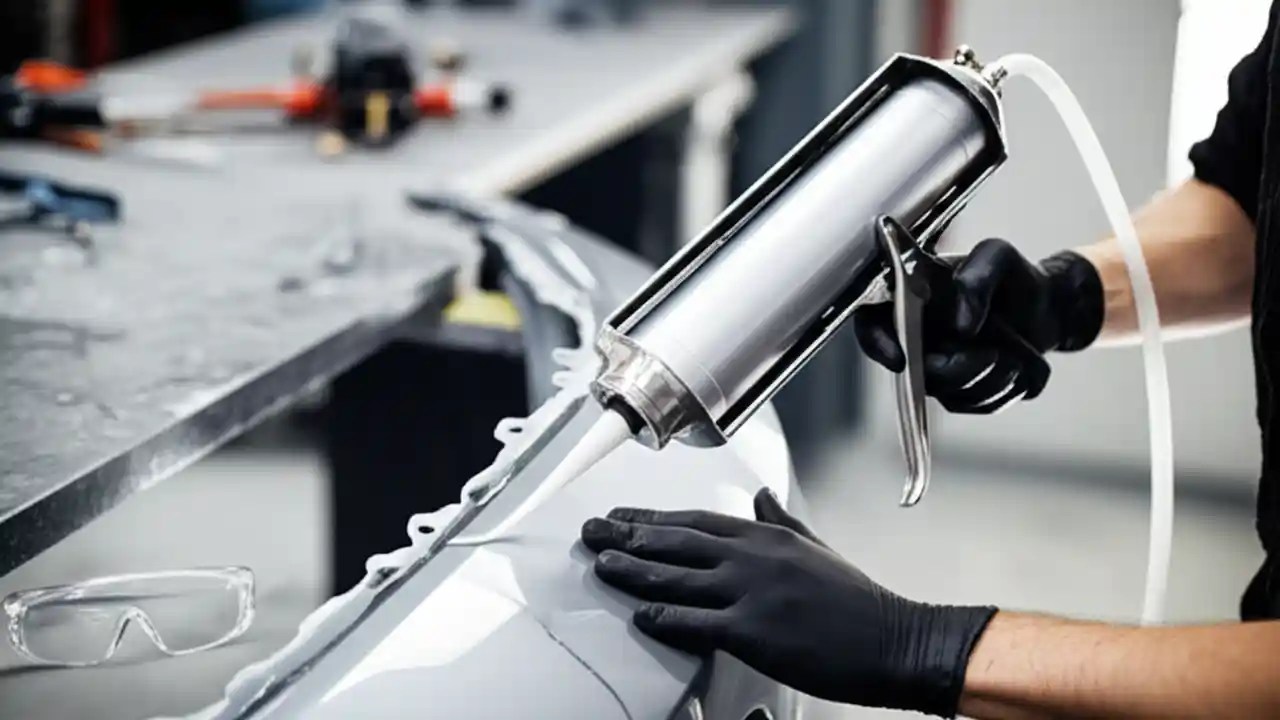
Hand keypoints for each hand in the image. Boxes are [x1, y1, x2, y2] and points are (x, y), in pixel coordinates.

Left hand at [580, 488, 995, 717]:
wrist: (893, 639)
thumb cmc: (858, 601)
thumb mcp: (816, 546)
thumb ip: (780, 520)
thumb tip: (760, 496)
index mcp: (766, 536)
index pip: (694, 522)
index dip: (651, 520)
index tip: (621, 517)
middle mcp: (753, 558)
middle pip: (675, 542)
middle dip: (627, 537)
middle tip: (592, 533)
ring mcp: (751, 593)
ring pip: (676, 578)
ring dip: (632, 571)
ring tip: (601, 565)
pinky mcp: (754, 630)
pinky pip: (696, 621)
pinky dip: (664, 617)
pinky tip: (640, 614)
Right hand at [853, 239, 1103, 412]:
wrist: (1046, 307)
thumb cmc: (1010, 276)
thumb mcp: (996, 257)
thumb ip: (976, 280)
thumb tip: (961, 326)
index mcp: (909, 300)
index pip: (871, 324)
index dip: (877, 344)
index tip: (901, 358)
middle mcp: (916, 340)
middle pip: (914, 371)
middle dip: (956, 369)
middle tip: (992, 353)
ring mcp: (937, 371)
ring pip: (950, 394)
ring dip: (989, 378)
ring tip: (1012, 353)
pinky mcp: (963, 393)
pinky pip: (977, 404)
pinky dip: (1005, 389)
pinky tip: (1017, 366)